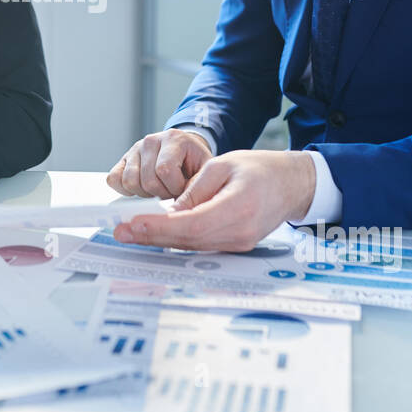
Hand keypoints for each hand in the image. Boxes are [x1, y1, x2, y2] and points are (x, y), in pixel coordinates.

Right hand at [106, 128, 213, 198]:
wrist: (186, 152)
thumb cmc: (195, 164)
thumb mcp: (205, 171)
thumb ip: (197, 186)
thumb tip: (180, 206)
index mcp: (173, 139)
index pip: (164, 170)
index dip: (175, 187)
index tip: (184, 188)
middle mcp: (151, 141)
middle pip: (147, 180)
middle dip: (161, 193)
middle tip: (171, 190)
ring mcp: (134, 149)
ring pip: (129, 182)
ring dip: (145, 193)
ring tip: (158, 189)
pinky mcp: (123, 160)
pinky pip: (114, 179)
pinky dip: (125, 190)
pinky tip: (142, 189)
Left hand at [111, 150, 315, 251]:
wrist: (291, 184)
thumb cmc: (260, 170)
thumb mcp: (224, 165)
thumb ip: (196, 189)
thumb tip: (170, 209)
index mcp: (239, 208)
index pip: (191, 224)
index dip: (160, 226)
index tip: (134, 222)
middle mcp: (239, 233)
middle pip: (187, 240)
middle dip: (151, 235)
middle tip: (121, 230)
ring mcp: (238, 244)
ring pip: (191, 246)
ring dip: (159, 240)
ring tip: (130, 231)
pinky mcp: (234, 245)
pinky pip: (200, 244)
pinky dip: (176, 239)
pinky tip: (155, 233)